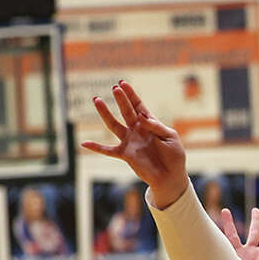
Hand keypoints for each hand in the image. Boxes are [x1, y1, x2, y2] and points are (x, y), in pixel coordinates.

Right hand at [82, 81, 187, 207]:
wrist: (171, 177)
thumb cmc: (174, 156)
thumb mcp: (170, 137)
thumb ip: (156, 126)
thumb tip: (141, 117)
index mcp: (149, 123)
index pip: (138, 105)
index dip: (131, 94)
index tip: (122, 83)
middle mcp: (137, 130)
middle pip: (126, 111)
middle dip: (121, 99)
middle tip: (114, 88)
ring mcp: (130, 141)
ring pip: (114, 125)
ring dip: (105, 113)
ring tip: (97, 100)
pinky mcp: (125, 154)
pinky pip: (108, 150)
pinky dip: (96, 147)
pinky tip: (84, 143)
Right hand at [221, 208, 258, 259]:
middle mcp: (250, 253)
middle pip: (253, 233)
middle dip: (255, 222)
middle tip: (256, 210)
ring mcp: (238, 255)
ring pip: (234, 235)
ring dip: (229, 223)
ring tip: (225, 211)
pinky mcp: (228, 257)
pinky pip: (223, 242)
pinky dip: (219, 232)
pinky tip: (214, 225)